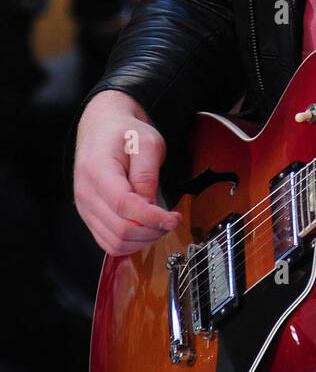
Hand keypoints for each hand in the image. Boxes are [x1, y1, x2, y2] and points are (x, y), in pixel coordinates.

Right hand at [73, 90, 181, 254]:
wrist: (103, 128)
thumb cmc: (125, 133)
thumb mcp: (147, 143)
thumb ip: (147, 176)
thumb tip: (151, 208)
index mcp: (97, 169)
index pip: (123, 205)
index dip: (152, 218)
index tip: (174, 219)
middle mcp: (85, 192)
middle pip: (119, 230)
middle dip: (152, 231)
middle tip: (172, 221)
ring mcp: (84, 207)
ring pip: (114, 242)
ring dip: (143, 240)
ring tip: (160, 225)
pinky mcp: (89, 216)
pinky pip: (108, 242)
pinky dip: (130, 243)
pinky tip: (146, 229)